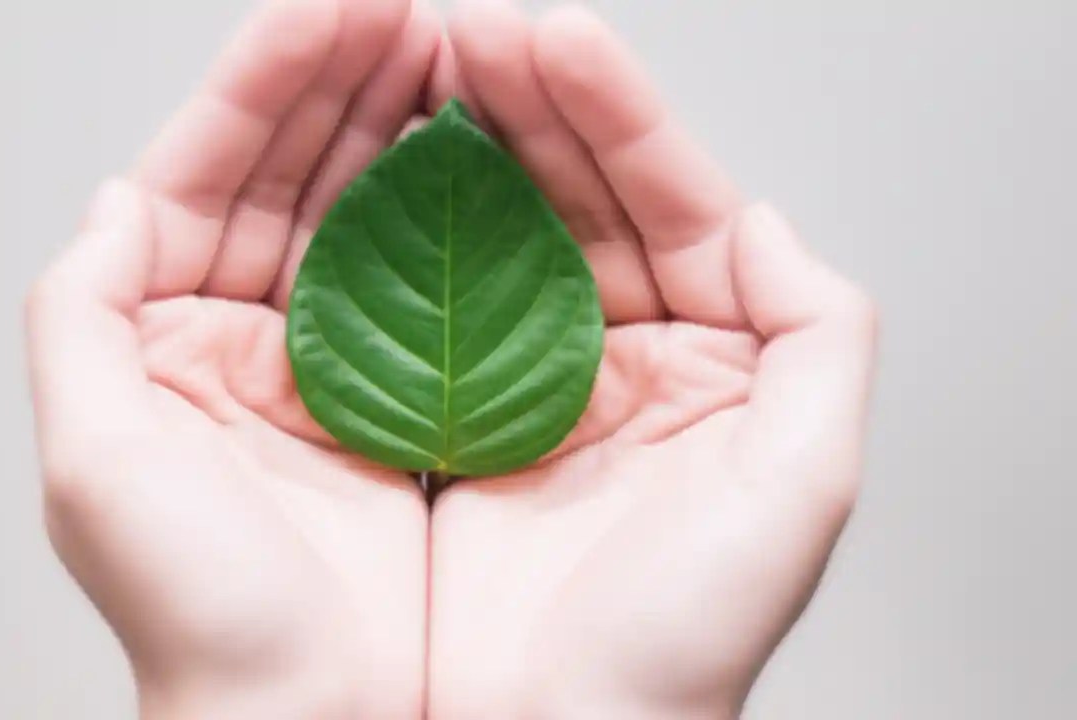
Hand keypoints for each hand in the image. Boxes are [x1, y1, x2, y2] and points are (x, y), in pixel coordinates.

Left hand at [24, 1, 439, 716]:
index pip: (207, 176)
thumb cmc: (206, 623)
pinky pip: (430, 285)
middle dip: (344, 83)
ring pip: (363, 216)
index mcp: (168, 343)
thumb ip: (78, 317)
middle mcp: (247, 345)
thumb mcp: (97, 467)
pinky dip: (452, 218)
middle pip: (291, 179)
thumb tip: (114, 201)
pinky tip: (480, 161)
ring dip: (400, 129)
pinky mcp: (411, 402)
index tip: (332, 7)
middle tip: (406, 11)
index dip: (266, 83)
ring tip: (448, 55)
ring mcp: (333, 369)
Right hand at [429, 3, 877, 717]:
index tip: (553, 36)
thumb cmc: (672, 652)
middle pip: (571, 200)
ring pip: (492, 235)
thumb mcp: (796, 493)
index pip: (664, 202)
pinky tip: (376, 176)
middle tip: (468, 29)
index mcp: (701, 363)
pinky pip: (418, 304)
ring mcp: (519, 383)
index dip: (611, 113)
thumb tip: (763, 220)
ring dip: (458, 147)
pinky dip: (394, 237)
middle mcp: (610, 362)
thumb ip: (820, 341)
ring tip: (421, 67)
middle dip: (525, 103)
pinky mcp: (436, 417)